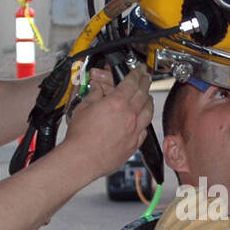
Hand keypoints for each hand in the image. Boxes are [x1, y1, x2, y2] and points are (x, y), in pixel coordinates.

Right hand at [62, 64, 152, 178]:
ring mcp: (134, 131)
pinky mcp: (133, 145)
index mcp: (117, 103)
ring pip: (148, 112)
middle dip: (145, 83)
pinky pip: (144, 130)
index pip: (131, 83)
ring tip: (147, 97)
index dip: (136, 73)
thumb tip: (97, 89)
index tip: (139, 70)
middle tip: (146, 78)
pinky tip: (142, 121)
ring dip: (149, 101)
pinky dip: (145, 122)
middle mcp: (130, 115)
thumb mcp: (83, 107)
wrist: (82, 159)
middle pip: (143, 95)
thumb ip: (94, 95)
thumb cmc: (81, 137)